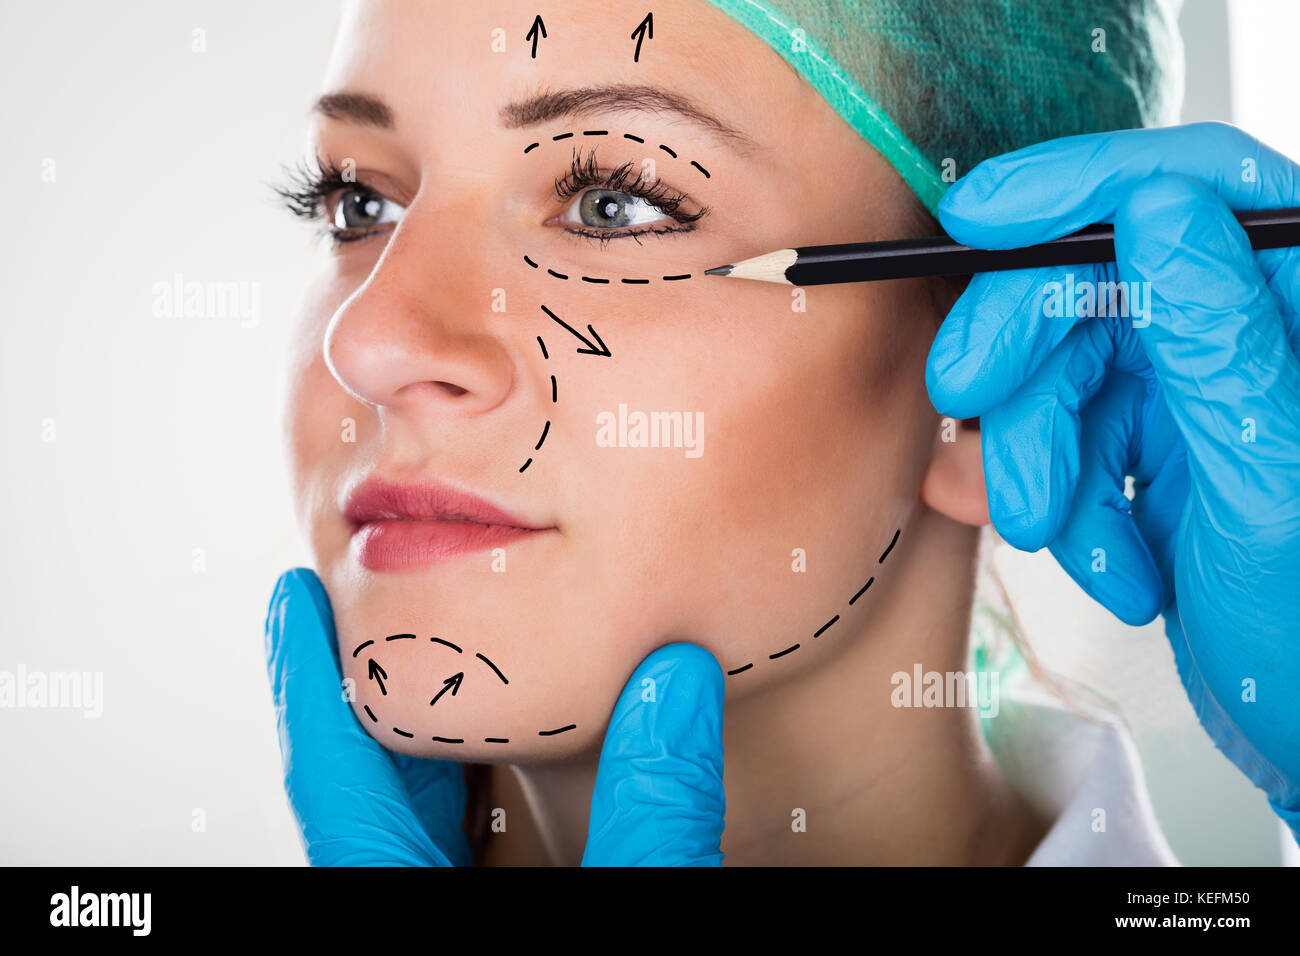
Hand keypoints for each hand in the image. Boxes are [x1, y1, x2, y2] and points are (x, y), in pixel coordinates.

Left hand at [265, 568, 725, 864]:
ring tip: (438, 674)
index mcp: (394, 889)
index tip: (290, 594)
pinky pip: (438, 848)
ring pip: (401, 820)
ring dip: (416, 747)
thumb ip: (655, 806)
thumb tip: (677, 679)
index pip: (330, 769)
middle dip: (368, 689)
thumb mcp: (630, 894)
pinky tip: (495, 773)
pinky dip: (456, 797)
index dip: (306, 673)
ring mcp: (423, 909)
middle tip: (370, 610)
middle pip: (362, 785)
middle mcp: (393, 893)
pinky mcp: (470, 923)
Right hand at [924, 122, 1299, 838]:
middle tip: (965, 395)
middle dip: (1026, 349)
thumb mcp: (1274, 476)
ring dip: (1039, 455)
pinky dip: (1067, 506)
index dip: (1078, 183)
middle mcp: (1253, 334)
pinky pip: (1070, 444)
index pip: (1195, 189)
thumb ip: (1217, 334)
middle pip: (1101, 280)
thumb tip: (1155, 206)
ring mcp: (1201, 395)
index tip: (975, 213)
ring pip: (1066, 373)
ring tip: (1052, 533)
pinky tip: (1112, 566)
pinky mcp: (1160, 453)